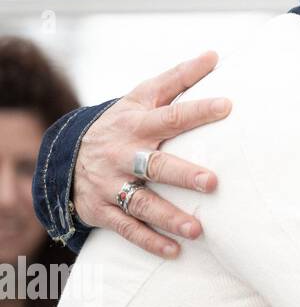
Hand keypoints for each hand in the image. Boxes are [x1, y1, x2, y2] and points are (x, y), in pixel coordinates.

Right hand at [73, 52, 229, 257]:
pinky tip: (174, 251)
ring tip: (198, 229)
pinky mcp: (102, 211)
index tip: (228, 106)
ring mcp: (110, 185)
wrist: (66, 156)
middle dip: (183, 175)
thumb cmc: (121, 123)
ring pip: (141, 203)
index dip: (198, 111)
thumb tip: (214, 55)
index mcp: (136, 125)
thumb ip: (178, 78)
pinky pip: (127, 229)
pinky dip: (150, 242)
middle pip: (155, 165)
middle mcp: (122, 156)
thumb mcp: (141, 97)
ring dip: (169, 217)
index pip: (170, 116)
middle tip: (213, 183)